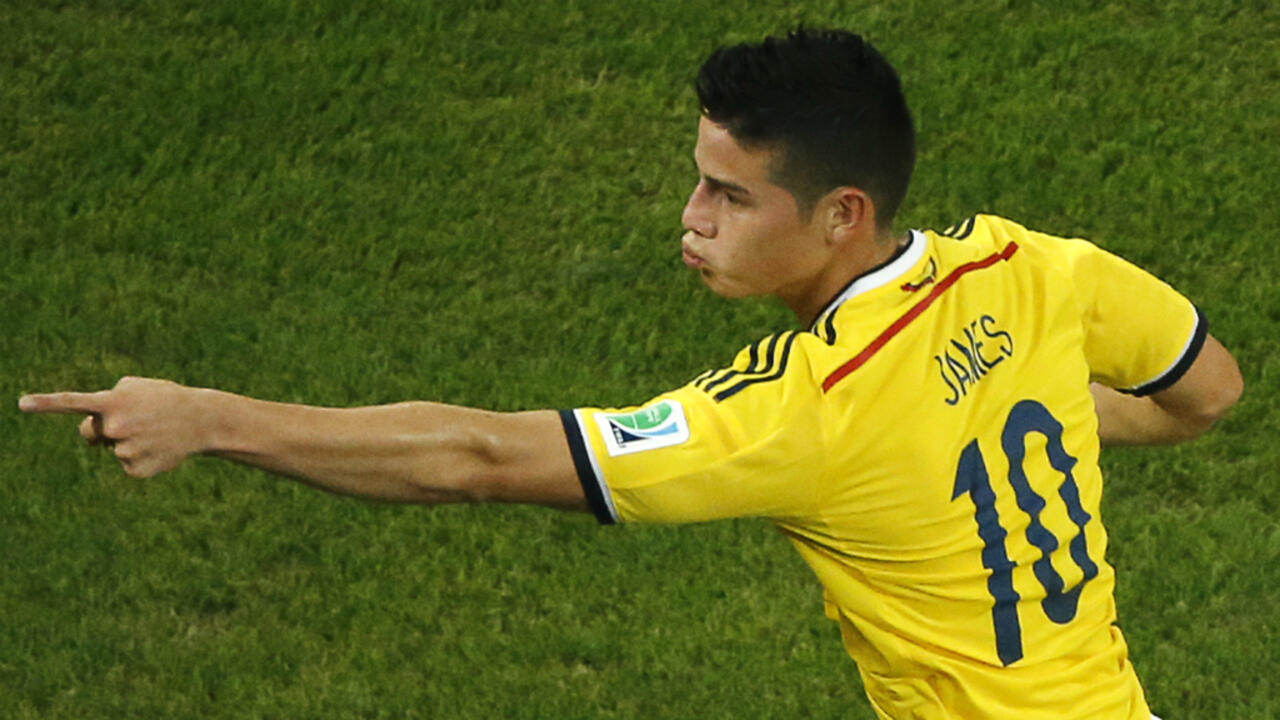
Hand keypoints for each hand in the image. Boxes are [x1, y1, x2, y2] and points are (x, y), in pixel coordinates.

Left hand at [19, 377, 211, 477]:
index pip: (74, 402)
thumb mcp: (135, 388)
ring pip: (112, 449)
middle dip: (106, 429)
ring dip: (128, 442)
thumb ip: (104, 402)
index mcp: (113, 402)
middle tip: (137, 420)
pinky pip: (126, 464)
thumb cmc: (165, 398)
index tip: (21, 404)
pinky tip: (158, 448)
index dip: (45, 403)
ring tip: (155, 432)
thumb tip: (92, 434)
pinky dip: (140, 457)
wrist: (202, 420)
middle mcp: (115, 427)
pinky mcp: (135, 470)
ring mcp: (125, 451)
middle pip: (92, 432)